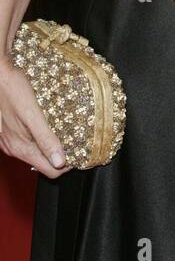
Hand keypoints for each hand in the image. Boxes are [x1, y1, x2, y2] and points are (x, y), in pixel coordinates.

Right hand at [0, 54, 71, 177]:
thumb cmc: (13, 89)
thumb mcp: (32, 114)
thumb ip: (45, 139)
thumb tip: (59, 162)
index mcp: (20, 148)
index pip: (49, 171)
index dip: (67, 165)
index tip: (79, 153)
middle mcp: (13, 148)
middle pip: (43, 163)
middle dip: (61, 157)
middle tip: (75, 142)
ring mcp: (10, 141)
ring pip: (36, 152)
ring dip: (51, 146)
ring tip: (65, 133)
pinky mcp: (9, 132)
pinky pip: (28, 142)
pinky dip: (41, 138)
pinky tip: (48, 126)